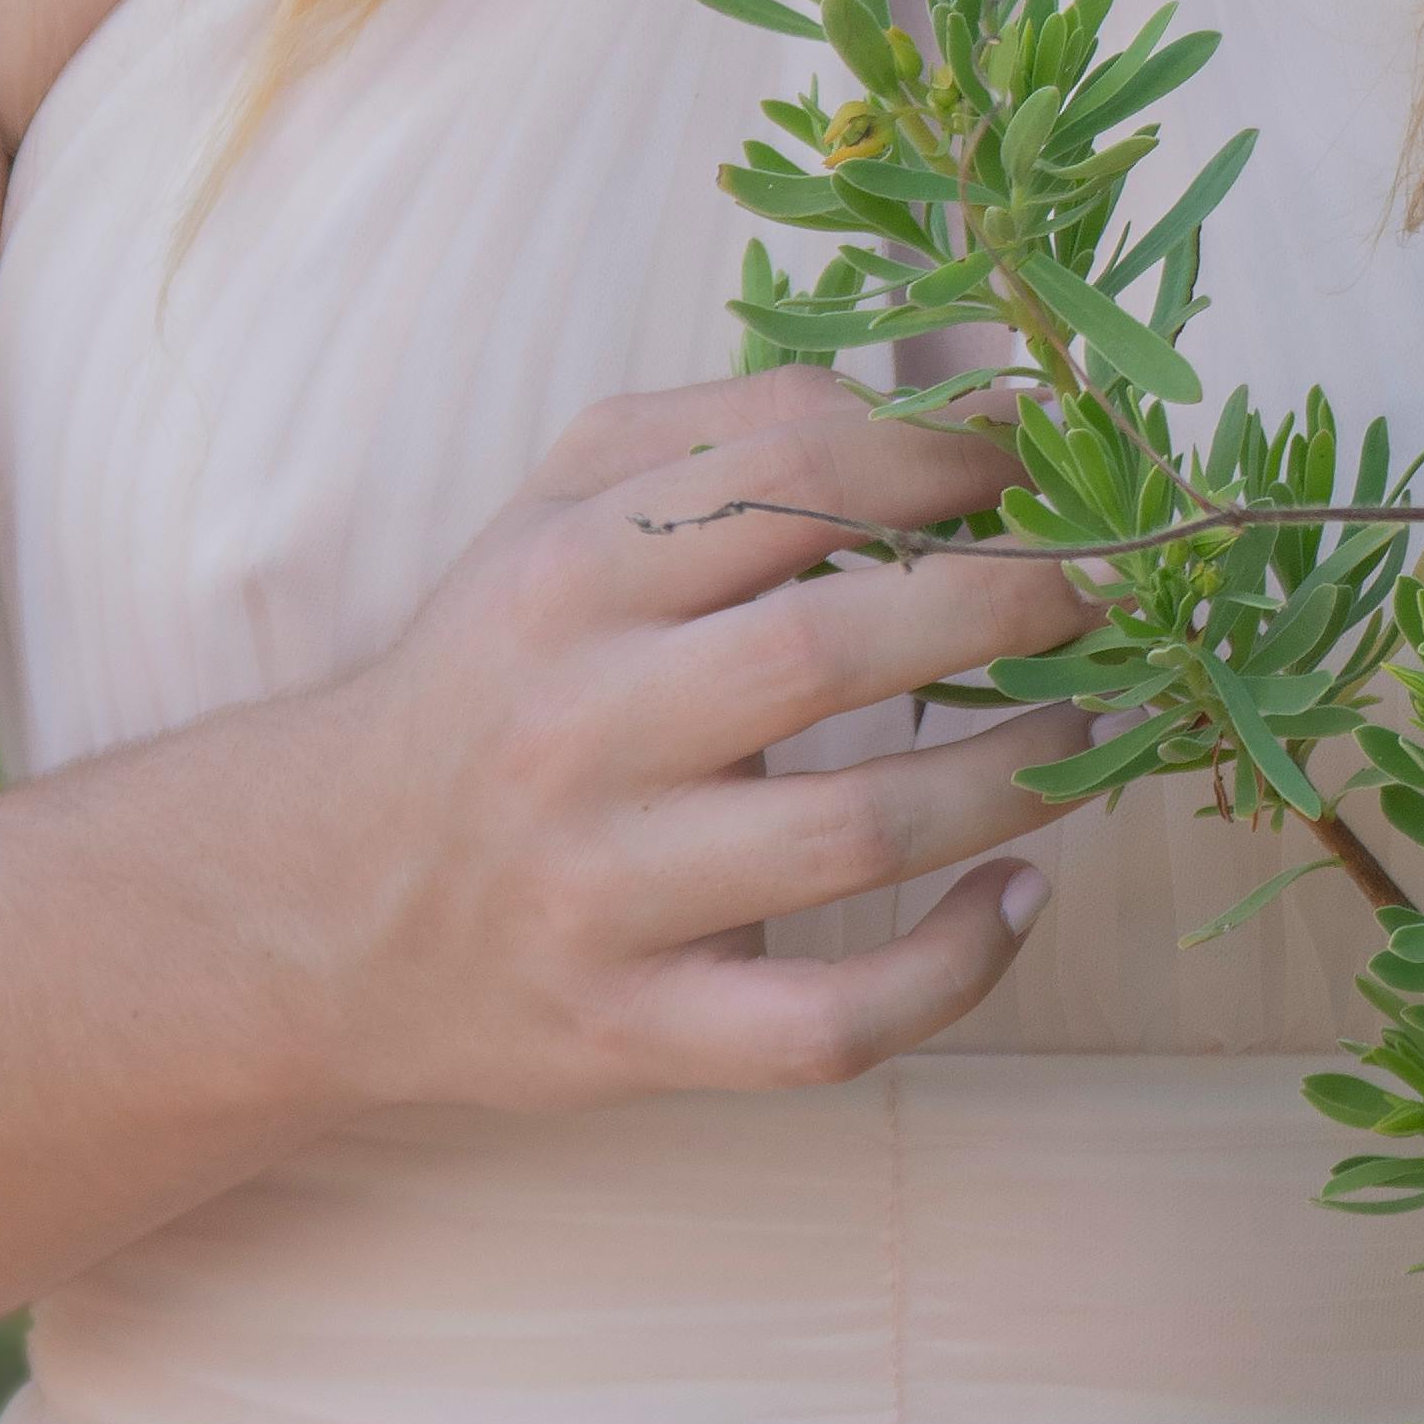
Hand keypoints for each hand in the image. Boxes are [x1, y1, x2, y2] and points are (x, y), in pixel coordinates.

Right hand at [308, 369, 1091, 1108]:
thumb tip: (949, 391)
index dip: (944, 458)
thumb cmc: (496, 667)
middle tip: (1102, 591)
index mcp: (567, 574)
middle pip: (833, 647)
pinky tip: (1019, 897)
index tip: (1043, 463)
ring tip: (1091, 730)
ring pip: (857, 832)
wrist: (321, 900)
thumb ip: (741, 424)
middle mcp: (580, 726)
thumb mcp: (565, 504)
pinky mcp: (634, 1032)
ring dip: (1018, 775)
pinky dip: (956, 968)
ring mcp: (605, 893)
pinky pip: (828, 1025)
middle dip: (1010, 602)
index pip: (788, 477)